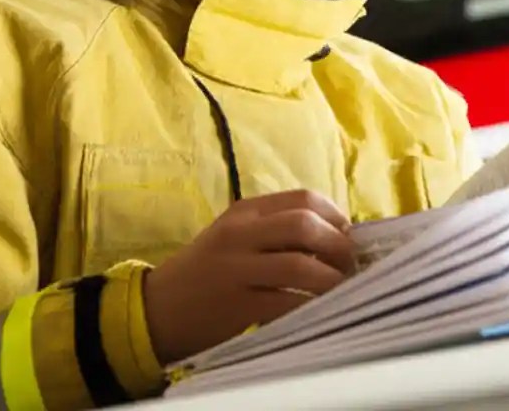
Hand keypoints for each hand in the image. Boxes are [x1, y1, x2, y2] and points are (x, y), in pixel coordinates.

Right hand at [142, 190, 355, 365]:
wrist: (158, 308)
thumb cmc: (207, 271)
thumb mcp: (237, 237)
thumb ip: (277, 230)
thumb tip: (338, 237)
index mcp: (245, 211)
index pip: (304, 198)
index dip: (336, 216)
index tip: (347, 236)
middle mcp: (240, 234)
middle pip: (305, 224)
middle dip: (339, 245)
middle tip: (350, 265)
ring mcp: (236, 269)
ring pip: (301, 265)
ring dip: (332, 279)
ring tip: (341, 290)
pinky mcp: (237, 306)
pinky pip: (288, 302)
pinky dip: (312, 306)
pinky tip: (321, 310)